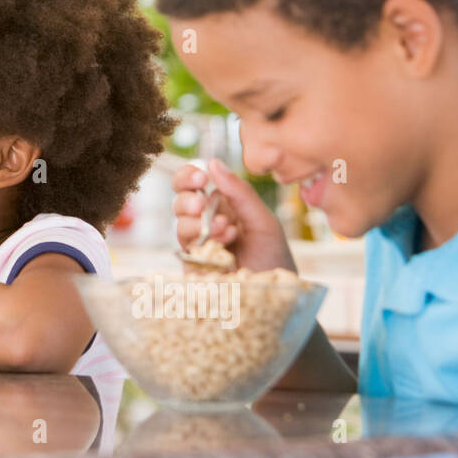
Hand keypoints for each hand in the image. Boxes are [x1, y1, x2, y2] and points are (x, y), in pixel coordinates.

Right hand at [172, 158, 294, 272]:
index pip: (194, 183)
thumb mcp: (263, 221)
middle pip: (180, 200)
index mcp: (222, 206)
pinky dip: (203, 241)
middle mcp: (206, 222)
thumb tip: (213, 162)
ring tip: (225, 229)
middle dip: (187, 199)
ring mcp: (198, 245)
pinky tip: (225, 243)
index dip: (189, 176)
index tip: (200, 178)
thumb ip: (240, 193)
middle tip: (200, 205)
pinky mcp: (193, 266)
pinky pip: (185, 248)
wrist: (277, 294)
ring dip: (199, 223)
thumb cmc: (273, 258)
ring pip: (180, 224)